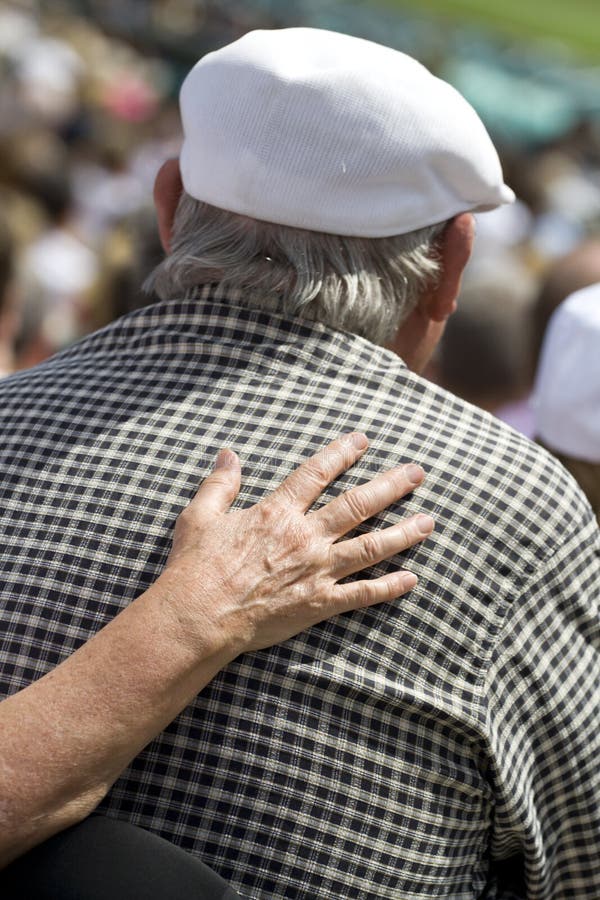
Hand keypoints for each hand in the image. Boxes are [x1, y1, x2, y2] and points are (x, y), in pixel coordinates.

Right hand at [160, 432, 433, 656]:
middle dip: (391, 486)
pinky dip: (389, 588)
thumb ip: (220, 483)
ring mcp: (317, 571)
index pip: (318, 473)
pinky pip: (362, 594)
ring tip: (429, 522)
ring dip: (403, 533)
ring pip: (371, 546)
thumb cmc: (195, 567)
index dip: (342, 453)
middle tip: (417, 473)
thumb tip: (229, 453)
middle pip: (358, 505)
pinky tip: (412, 579)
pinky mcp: (319, 603)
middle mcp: (305, 536)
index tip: (363, 441)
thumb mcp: (200, 516)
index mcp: (278, 512)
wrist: (199, 616)